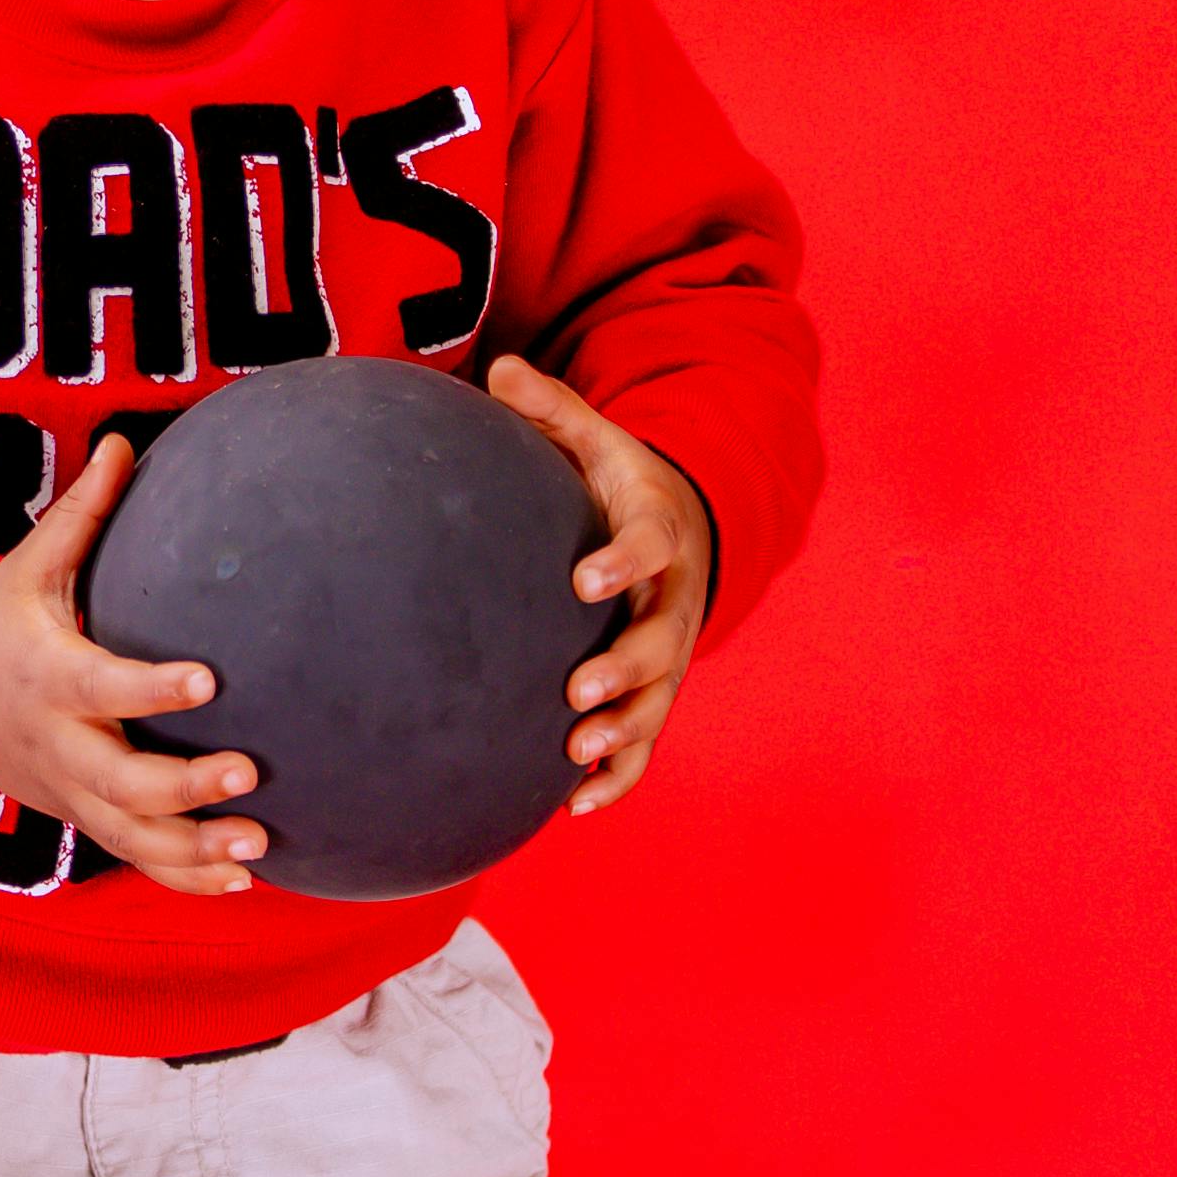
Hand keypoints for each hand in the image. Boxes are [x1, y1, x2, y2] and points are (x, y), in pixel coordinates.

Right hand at [0, 435, 267, 896]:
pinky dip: (184, 878)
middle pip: (121, 780)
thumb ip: (82, 514)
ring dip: (194, 849)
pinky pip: (135, 860)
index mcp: (51, 677)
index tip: (209, 678)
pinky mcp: (84, 819)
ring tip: (258, 847)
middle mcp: (61, 746)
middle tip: (249, 775)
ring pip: (132, 836)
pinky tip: (243, 880)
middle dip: (184, 787)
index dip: (154, 686)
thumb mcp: (26, 568)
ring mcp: (72, 793)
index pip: (104, 684)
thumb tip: (128, 443)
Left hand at [483, 358, 713, 816]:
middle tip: (578, 690)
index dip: (623, 564)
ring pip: (656, 702)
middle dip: (623, 669)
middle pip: (659, 642)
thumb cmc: (617, 484)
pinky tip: (575, 806)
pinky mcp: (654, 692)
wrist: (680, 526)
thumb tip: (497, 370)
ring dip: (623, 733)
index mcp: (659, 535)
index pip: (650, 549)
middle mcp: (672, 601)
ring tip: (578, 755)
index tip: (586, 580)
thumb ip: (550, 410)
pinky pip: (644, 744)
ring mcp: (668, 654)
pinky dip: (617, 777)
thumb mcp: (595, 438)